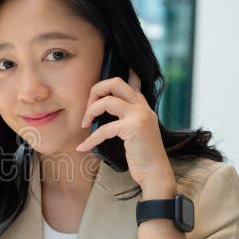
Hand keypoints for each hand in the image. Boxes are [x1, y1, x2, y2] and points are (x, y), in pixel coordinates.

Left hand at [76, 70, 175, 198]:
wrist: (155, 173)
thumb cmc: (142, 156)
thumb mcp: (136, 133)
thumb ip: (126, 121)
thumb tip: (104, 116)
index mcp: (143, 107)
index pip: (134, 82)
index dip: (127, 73)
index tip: (122, 65)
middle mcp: (142, 107)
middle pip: (115, 83)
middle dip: (96, 89)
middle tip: (88, 107)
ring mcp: (139, 115)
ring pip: (106, 101)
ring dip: (89, 112)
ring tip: (84, 125)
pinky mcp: (133, 127)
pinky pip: (104, 129)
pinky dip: (91, 139)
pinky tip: (83, 148)